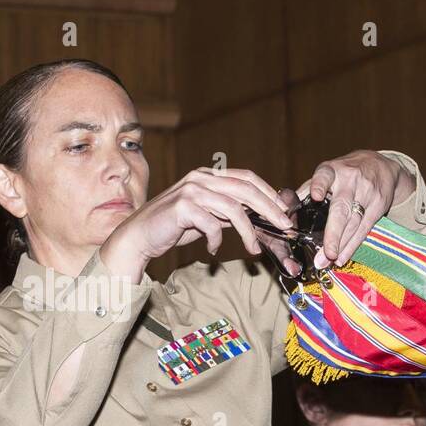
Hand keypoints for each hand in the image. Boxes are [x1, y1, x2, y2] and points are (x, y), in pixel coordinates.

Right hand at [100, 167, 292, 282]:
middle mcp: (201, 177)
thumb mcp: (208, 216)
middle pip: (246, 189)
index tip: (284, 211)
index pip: (247, 178)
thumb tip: (260, 217)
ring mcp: (191, 190)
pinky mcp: (182, 206)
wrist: (140, 236)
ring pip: (233, 208)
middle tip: (284, 226)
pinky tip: (213, 250)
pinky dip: (217, 240)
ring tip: (253, 249)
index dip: (269, 193)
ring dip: (248, 231)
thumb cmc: (174, 227)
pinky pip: (212, 224)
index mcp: (209, 175)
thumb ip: (230, 212)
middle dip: (269, 209)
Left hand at [298, 151, 413, 268]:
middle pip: (341, 209)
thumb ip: (308, 189)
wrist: (382, 166)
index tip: (316, 196)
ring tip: (328, 261)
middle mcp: (349, 180)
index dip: (319, 185)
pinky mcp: (378, 205)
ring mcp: (366, 193)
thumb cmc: (347, 172)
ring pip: (353, 223)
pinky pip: (364, 229)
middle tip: (327, 253)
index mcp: (331, 171)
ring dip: (341, 245)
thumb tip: (286, 208)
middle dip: (333, 233)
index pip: (324, 176)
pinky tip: (343, 257)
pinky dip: (352, 245)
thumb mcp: (328, 173)